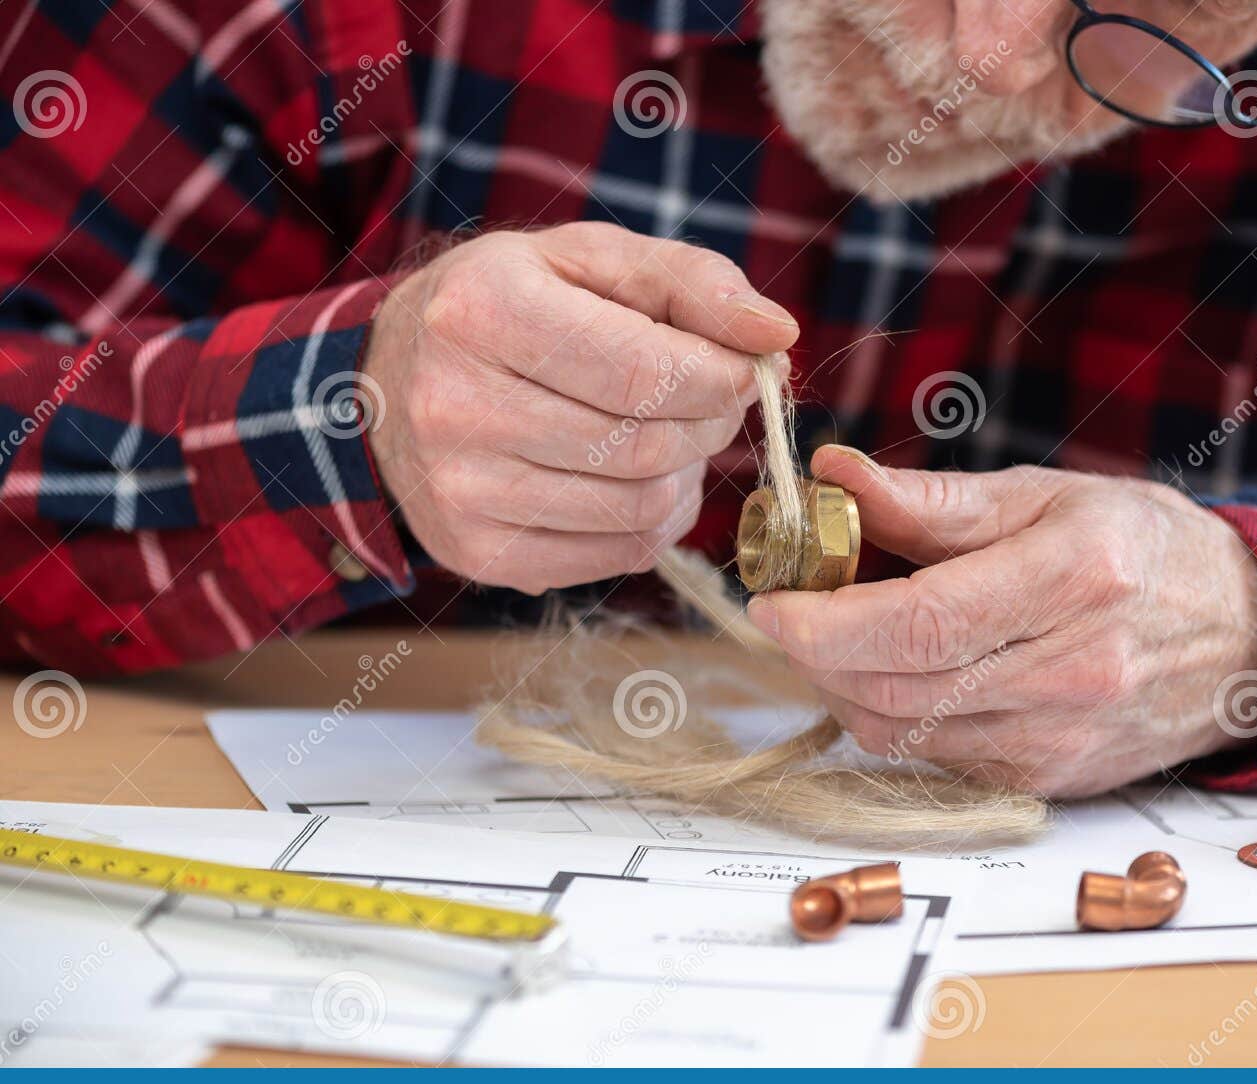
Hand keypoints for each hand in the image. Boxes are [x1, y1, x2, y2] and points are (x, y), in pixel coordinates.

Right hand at [360, 223, 797, 591]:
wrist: (387, 383)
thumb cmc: (509, 307)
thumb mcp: (589, 260)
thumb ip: (691, 282)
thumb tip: (776, 334)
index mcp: (485, 311)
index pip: (643, 373)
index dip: (720, 378)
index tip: (743, 369)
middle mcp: (458, 406)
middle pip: (645, 445)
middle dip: (709, 424)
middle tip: (711, 401)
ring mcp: (462, 491)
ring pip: (640, 507)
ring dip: (686, 475)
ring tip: (671, 436)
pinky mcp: (478, 554)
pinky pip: (619, 555)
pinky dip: (656, 520)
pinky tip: (638, 480)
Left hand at [746, 447, 1256, 796]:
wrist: (1243, 635)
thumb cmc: (1141, 549)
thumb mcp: (1046, 496)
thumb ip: (934, 501)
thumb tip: (835, 476)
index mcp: (1073, 580)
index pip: (919, 624)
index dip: (825, 622)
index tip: (774, 602)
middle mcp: (1072, 672)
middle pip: (896, 689)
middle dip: (818, 654)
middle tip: (798, 612)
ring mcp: (1061, 739)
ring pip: (901, 735)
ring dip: (849, 688)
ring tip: (852, 636)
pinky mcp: (1049, 781)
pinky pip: (934, 759)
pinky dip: (897, 718)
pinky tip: (909, 674)